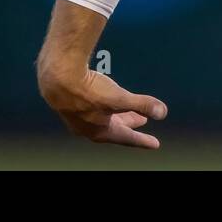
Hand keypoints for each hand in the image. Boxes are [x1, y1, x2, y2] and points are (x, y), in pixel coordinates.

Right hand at [38, 68, 167, 149]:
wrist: (58, 78)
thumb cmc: (89, 91)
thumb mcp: (120, 98)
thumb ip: (142, 104)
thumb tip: (162, 112)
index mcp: (100, 131)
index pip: (126, 138)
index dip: (142, 140)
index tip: (155, 144)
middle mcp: (87, 127)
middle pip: (114, 127)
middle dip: (130, 123)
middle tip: (144, 121)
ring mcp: (77, 115)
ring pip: (102, 116)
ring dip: (117, 113)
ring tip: (128, 108)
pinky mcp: (71, 101)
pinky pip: (92, 106)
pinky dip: (104, 104)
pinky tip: (105, 95)